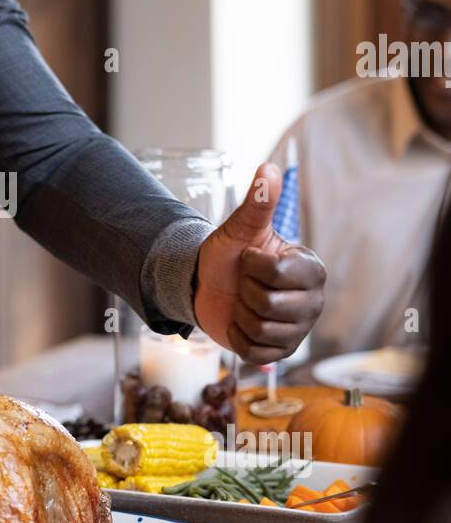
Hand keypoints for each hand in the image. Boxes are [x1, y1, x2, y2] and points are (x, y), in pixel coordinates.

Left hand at [194, 162, 325, 362]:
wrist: (207, 287)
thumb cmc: (229, 255)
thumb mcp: (239, 229)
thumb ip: (257, 203)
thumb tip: (268, 169)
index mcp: (311, 268)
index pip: (276, 273)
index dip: (251, 266)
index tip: (250, 259)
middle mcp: (314, 301)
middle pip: (268, 304)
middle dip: (244, 292)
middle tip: (245, 284)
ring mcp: (299, 330)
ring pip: (260, 329)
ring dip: (240, 314)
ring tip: (243, 302)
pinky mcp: (281, 353)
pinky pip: (254, 352)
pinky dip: (237, 336)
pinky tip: (241, 322)